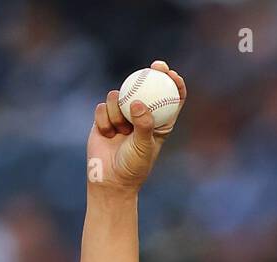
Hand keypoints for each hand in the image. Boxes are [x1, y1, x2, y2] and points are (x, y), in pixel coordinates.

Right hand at [87, 60, 185, 194]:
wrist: (109, 179)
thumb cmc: (133, 166)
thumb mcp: (143, 147)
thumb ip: (143, 124)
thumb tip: (138, 102)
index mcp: (160, 123)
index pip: (171, 99)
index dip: (174, 82)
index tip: (171, 73)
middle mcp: (142, 115)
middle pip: (147, 87)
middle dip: (151, 73)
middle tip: (155, 67)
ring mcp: (122, 115)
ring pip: (119, 96)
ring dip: (118, 111)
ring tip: (120, 131)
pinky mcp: (104, 118)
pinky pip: (102, 107)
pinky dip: (104, 119)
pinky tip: (107, 134)